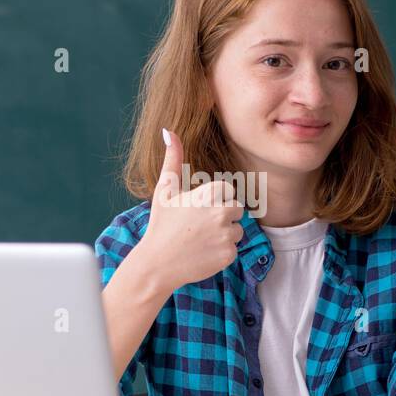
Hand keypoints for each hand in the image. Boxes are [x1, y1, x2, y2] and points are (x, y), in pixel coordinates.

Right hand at [136, 127, 244, 291]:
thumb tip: (169, 132)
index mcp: (210, 193)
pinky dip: (221, 253)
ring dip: (224, 235)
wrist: (157, 264)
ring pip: (238, 231)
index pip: (229, 193)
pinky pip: (234, 250)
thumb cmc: (160, 224)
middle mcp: (222, 212)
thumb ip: (173, 159)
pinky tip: (202, 253)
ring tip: (200, 240)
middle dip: (223, 217)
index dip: (216, 201)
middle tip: (199, 226)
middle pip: (237, 210)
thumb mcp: (165, 189)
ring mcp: (226, 235)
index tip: (199, 210)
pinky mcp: (229, 255)